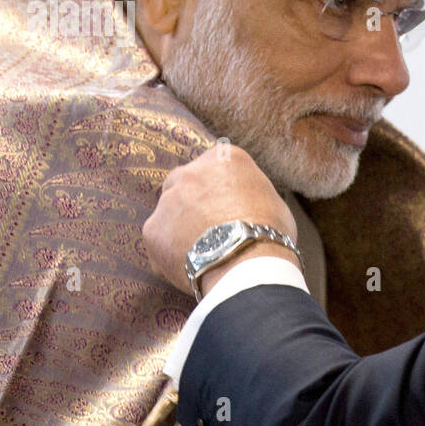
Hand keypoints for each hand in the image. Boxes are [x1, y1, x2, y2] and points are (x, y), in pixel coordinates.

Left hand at [144, 143, 297, 295]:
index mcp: (223, 158)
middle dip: (191, 202)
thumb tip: (245, 205)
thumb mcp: (272, 199)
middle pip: (183, 183)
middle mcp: (190, 172)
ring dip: (180, 229)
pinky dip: (170, 255)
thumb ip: (248, 193)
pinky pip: (159, 242)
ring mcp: (167, 200)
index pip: (214, 166)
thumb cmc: (269, 232)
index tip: (224, 206)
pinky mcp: (152, 230)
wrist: (248, 262)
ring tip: (202, 254)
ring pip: (169, 214)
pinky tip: (191, 267)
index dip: (218, 189)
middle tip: (207, 228)